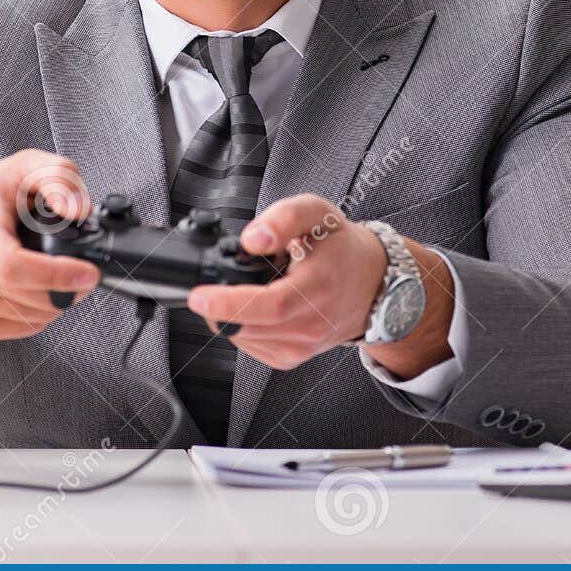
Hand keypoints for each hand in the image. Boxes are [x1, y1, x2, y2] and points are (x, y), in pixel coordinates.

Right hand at [0, 149, 102, 350]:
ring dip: (56, 302)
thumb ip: (57, 177)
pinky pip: (19, 330)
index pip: (14, 267)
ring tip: (60, 279)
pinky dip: (39, 316)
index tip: (88, 274)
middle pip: (31, 298)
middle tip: (85, 274)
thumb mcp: (21, 168)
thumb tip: (79, 210)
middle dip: (69, 289)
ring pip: (31, 318)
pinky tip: (39, 293)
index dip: (56, 275)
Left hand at [185, 194, 387, 370]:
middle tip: (216, 281)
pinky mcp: (291, 357)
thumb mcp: (317, 213)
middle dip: (219, 305)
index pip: (268, 306)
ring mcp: (301, 346)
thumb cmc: (341, 248)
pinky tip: (255, 305)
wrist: (371, 283)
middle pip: (247, 326)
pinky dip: (240, 326)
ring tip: (246, 288)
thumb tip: (252, 239)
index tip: (199, 297)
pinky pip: (249, 346)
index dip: (228, 304)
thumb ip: (284, 217)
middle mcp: (310, 323)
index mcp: (317, 287)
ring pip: (243, 338)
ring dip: (228, 315)